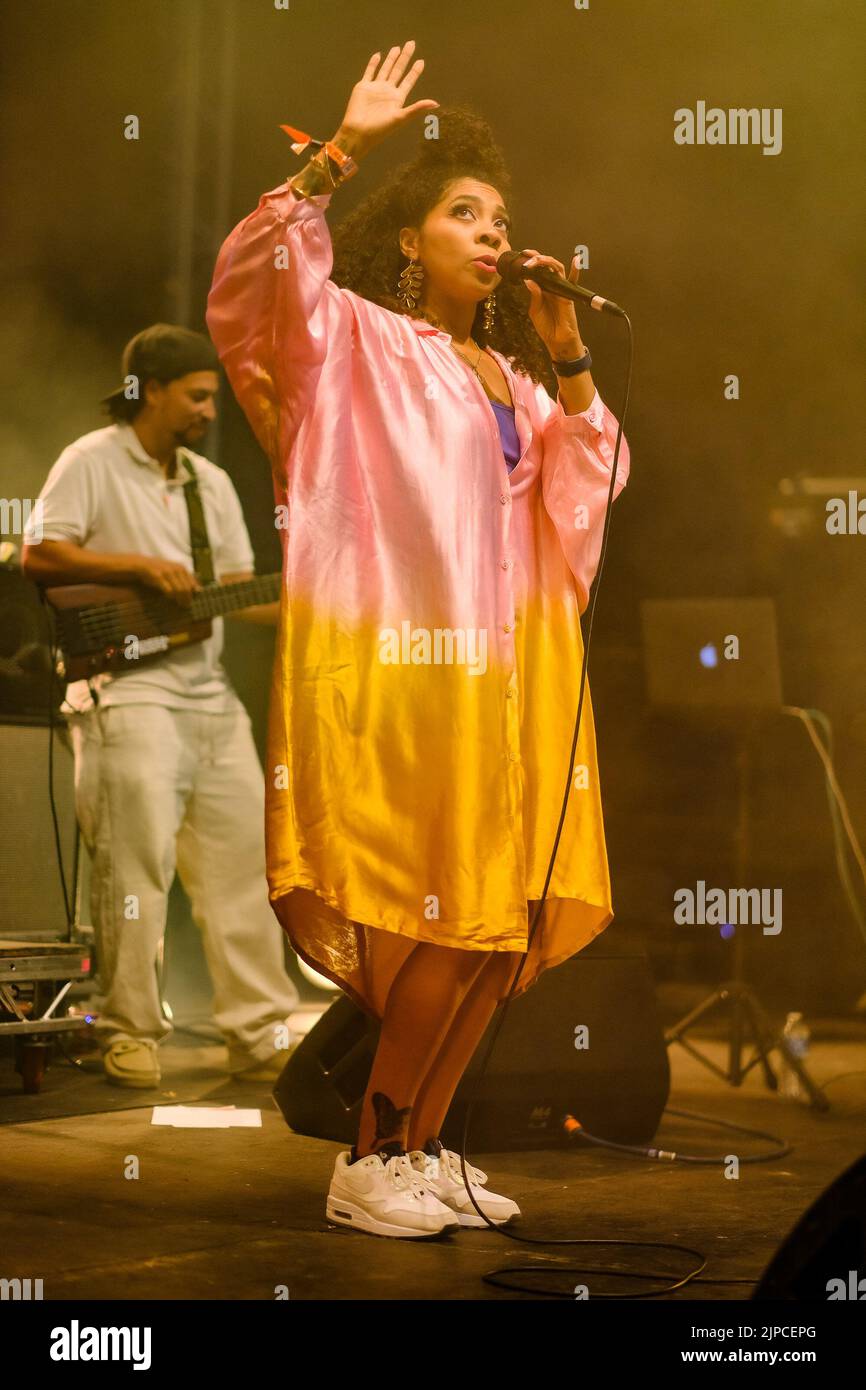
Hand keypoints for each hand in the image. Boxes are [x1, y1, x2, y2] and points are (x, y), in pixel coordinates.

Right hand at [134, 556, 200, 601]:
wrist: (142, 564)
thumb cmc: (159, 570)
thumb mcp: (174, 571)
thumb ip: (185, 579)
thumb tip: (198, 590)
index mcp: (182, 568)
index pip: (193, 584)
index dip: (193, 594)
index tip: (193, 601)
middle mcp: (176, 569)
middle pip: (187, 588)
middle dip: (187, 599)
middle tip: (186, 606)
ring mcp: (168, 572)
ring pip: (179, 590)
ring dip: (180, 599)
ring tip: (181, 605)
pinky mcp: (159, 577)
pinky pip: (168, 590)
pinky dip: (171, 596)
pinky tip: (170, 599)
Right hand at [336, 40, 438, 156]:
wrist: (358, 132)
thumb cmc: (380, 129)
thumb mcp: (401, 118)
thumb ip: (417, 109)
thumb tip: (436, 103)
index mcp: (397, 99)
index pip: (408, 81)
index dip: (415, 71)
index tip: (421, 61)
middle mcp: (387, 92)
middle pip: (398, 70)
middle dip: (404, 57)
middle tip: (411, 43)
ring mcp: (375, 88)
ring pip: (385, 69)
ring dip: (391, 59)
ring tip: (397, 48)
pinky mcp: (363, 87)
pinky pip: (369, 72)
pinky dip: (373, 63)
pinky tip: (378, 55)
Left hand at [520, 250, 584, 358]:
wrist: (556, 340)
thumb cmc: (546, 326)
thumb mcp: (535, 311)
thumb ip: (534, 295)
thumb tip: (529, 280)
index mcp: (541, 288)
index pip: (536, 270)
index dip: (530, 261)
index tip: (522, 254)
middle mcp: (551, 285)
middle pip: (546, 265)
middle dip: (537, 258)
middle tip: (527, 257)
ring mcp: (560, 288)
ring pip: (556, 268)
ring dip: (547, 261)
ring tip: (538, 260)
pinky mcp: (568, 294)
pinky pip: (573, 280)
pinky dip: (576, 270)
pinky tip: (576, 259)